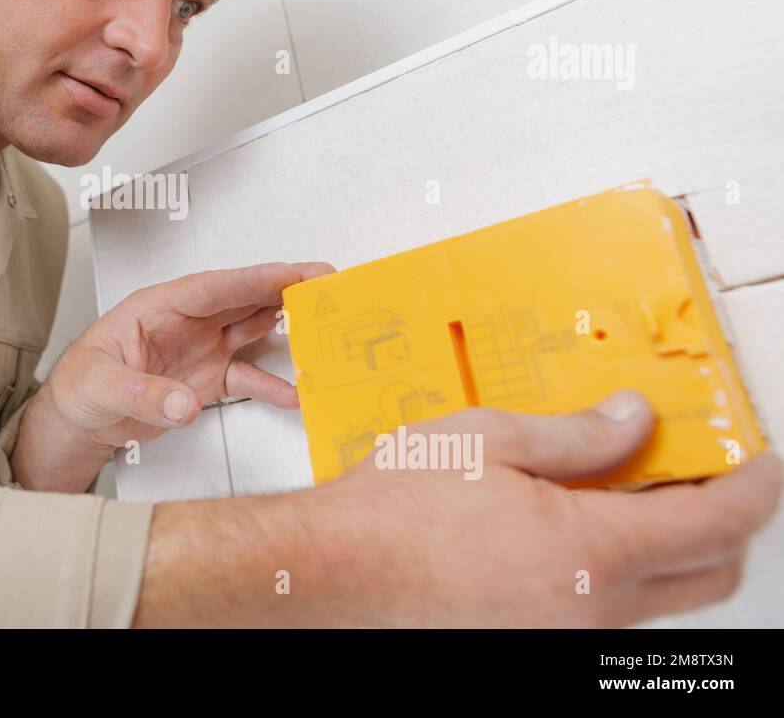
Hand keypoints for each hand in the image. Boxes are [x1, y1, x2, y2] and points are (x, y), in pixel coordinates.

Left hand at [11, 260, 332, 490]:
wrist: (77, 419)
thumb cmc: (79, 386)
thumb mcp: (98, 386)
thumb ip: (141, 393)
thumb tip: (182, 403)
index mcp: (159, 306)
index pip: (216, 287)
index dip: (257, 279)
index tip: (294, 273)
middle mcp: (186, 322)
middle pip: (243, 297)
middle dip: (286, 288)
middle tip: (328, 282)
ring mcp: (201, 348)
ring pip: (253, 327)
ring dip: (288, 324)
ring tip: (326, 322)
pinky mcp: (208, 378)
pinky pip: (248, 376)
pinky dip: (273, 383)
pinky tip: (296, 391)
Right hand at [270, 391, 782, 625]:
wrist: (330, 573)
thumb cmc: (390, 510)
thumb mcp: (487, 440)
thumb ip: (578, 435)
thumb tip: (635, 420)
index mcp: (588, 555)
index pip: (713, 523)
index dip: (754, 487)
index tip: (763, 464)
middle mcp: (590, 614)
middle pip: (708, 576)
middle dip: (728, 524)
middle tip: (706, 477)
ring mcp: (563, 642)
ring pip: (658, 602)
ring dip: (667, 552)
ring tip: (624, 497)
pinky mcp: (534, 650)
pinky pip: (606, 619)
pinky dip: (615, 577)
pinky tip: (570, 536)